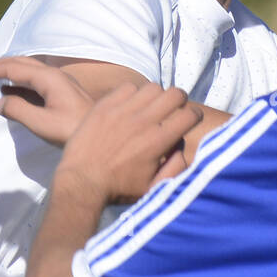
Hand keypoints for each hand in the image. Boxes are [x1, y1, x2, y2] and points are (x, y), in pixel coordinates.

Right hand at [0, 56, 92, 144]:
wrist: (104, 137)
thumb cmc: (73, 131)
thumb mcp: (42, 123)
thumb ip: (18, 110)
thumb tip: (0, 101)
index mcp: (48, 78)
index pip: (12, 67)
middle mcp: (54, 75)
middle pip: (19, 62)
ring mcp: (59, 82)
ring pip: (27, 69)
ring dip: (6, 71)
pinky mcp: (62, 92)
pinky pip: (34, 80)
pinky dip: (17, 81)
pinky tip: (10, 90)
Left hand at [60, 82, 202, 203]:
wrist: (81, 182)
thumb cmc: (119, 188)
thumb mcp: (153, 188)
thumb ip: (176, 168)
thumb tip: (183, 146)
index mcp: (158, 141)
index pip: (190, 115)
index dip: (195, 116)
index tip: (190, 119)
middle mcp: (143, 122)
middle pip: (176, 94)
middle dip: (180, 100)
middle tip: (174, 109)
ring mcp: (123, 111)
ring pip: (153, 88)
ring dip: (157, 96)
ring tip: (151, 107)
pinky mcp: (105, 106)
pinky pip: (128, 87)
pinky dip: (134, 94)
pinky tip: (130, 107)